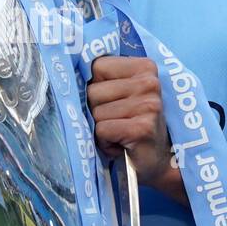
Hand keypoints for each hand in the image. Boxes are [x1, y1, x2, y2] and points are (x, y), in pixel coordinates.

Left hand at [85, 56, 176, 190]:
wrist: (157, 160)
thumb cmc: (133, 123)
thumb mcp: (122, 93)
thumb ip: (103, 79)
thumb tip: (69, 76)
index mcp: (145, 67)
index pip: (96, 66)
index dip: (93, 86)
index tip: (109, 101)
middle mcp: (150, 83)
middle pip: (92, 91)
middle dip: (96, 111)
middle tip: (116, 122)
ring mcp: (148, 105)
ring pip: (95, 113)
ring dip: (100, 129)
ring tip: (119, 134)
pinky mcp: (142, 128)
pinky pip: (101, 130)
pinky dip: (104, 142)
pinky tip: (120, 145)